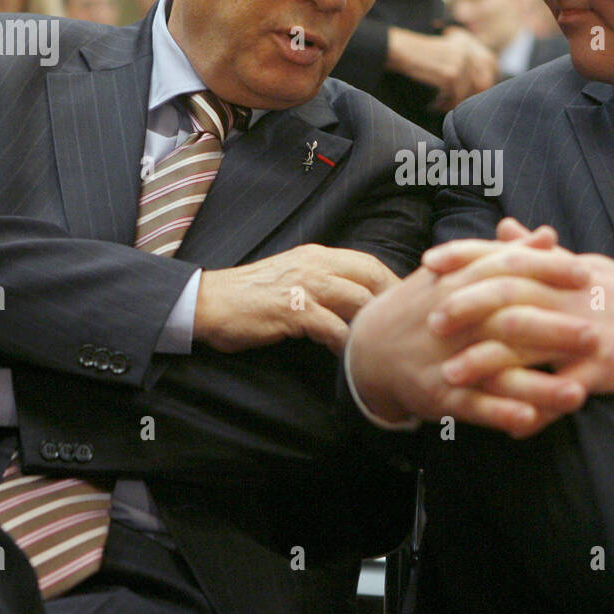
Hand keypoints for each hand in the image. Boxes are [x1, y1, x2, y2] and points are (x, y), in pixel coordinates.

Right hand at [193, 244, 399, 355]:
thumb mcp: (292, 276)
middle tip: (404, 327)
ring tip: (383, 345)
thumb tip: (355, 300)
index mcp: (317, 255)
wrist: (209, 301)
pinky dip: (346, 344)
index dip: (392, 282)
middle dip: (392, 301)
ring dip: (373, 324)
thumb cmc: (250, 296)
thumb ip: (322, 281)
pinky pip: (333, 328)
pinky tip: (352, 359)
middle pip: (371, 277)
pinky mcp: (293, 310)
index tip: (404, 304)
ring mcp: (305, 286)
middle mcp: (315, 264)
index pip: (368, 263)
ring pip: (358, 300)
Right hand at [348, 229, 593, 437]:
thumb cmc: (429, 304)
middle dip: (553, 330)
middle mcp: (456, 320)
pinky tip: (531, 422)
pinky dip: (500, 413)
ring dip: (538, 385)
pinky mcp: (439, 394)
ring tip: (578, 394)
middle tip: (596, 335)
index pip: (508, 271)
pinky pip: (473, 406)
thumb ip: (505, 255)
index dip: (547, 271)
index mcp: (462, 283)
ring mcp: (447, 359)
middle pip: (508, 322)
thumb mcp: (460, 273)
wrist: (371, 347)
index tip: (586, 276)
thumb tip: (548, 235)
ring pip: (497, 372)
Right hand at [386, 26, 496, 110]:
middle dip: (473, 96)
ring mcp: (460, 61)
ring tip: (442, 105)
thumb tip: (483, 85)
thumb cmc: (418, 55)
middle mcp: (467, 49)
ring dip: (456, 102)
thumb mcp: (445, 50)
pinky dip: (445, 104)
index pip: (491, 63)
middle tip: (459, 103)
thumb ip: (465, 60)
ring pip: (469, 92)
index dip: (488, 80)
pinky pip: (456, 97)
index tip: (476, 91)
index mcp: (467, 41)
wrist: (399, 50)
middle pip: (484, 81)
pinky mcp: (451, 73)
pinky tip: (434, 105)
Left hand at [425, 221, 613, 402]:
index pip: (507, 254)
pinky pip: (562, 389)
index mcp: (562, 270)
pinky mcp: (603, 367)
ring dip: (488, 361)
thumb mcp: (586, 265)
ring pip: (530, 342)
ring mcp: (586, 332)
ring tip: (453, 375)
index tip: (429, 261)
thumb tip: (502, 228)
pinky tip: (508, 423)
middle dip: (468, 306)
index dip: (466, 255)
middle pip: (512, 293)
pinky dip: (534, 406)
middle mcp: (570, 295)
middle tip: (432, 321)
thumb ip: (539, 253)